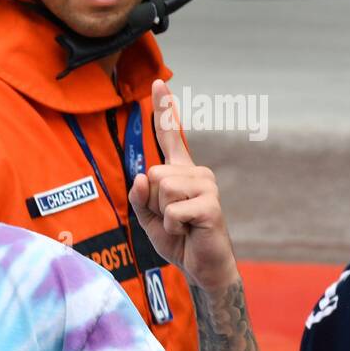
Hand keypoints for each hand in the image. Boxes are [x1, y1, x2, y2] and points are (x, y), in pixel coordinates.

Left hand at [127, 80, 239, 293]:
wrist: (202, 266)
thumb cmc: (177, 239)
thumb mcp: (147, 217)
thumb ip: (139, 196)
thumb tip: (142, 176)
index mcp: (180, 171)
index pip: (170, 135)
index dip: (164, 109)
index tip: (157, 83)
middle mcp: (196, 172)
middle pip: (153, 172)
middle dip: (151, 201)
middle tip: (169, 218)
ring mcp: (207, 186)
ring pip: (161, 188)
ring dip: (162, 214)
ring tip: (179, 225)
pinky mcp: (211, 205)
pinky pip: (171, 210)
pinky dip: (170, 227)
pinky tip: (186, 232)